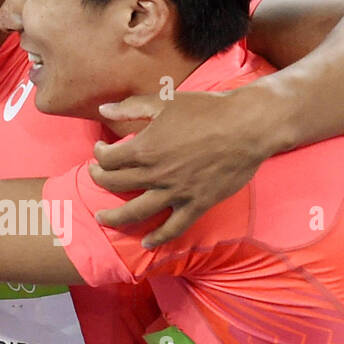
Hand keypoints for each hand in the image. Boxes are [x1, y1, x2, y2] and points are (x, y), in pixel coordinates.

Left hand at [88, 89, 275, 246]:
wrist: (248, 126)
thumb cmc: (207, 109)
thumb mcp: (165, 101)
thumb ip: (131, 107)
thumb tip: (102, 109)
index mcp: (145, 148)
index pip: (108, 159)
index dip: (98, 154)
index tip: (99, 150)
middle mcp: (156, 174)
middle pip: (115, 184)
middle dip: (99, 180)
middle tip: (95, 177)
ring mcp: (176, 192)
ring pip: (135, 212)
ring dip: (114, 217)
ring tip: (102, 218)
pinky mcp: (196, 204)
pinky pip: (173, 227)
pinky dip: (158, 237)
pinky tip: (146, 242)